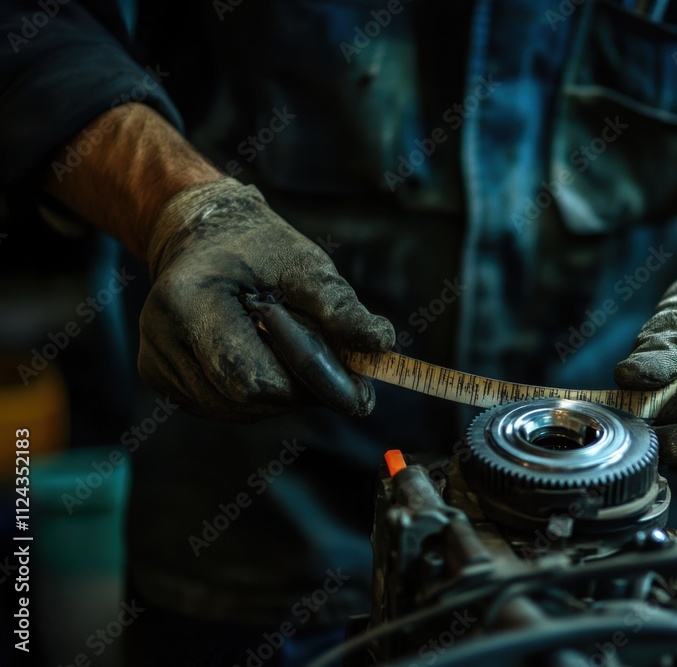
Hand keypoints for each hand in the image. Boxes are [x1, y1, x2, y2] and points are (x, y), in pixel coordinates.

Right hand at [138, 178, 394, 419]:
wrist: (203, 235)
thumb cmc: (259, 248)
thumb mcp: (305, 265)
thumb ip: (339, 308)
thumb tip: (381, 344)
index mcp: (188, 302)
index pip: (251, 376)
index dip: (306, 383)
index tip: (352, 380)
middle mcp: (160, 337)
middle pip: (243, 399)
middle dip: (295, 390)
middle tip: (329, 366)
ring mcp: (154, 362)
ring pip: (233, 409)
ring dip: (277, 395)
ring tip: (294, 354)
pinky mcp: (160, 377)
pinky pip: (220, 405)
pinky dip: (254, 395)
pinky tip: (267, 361)